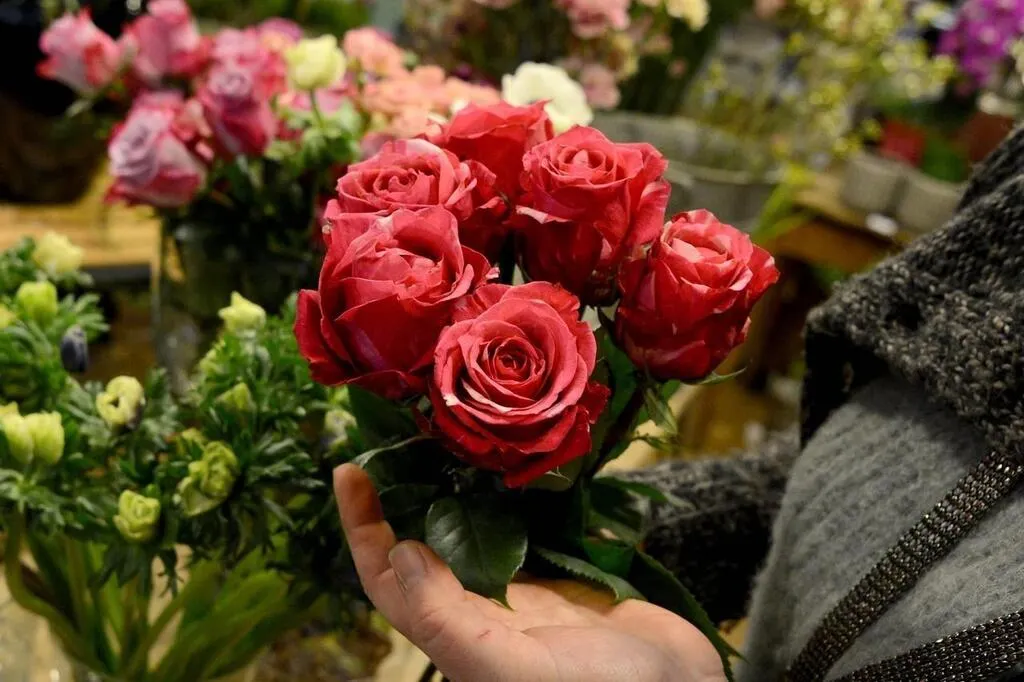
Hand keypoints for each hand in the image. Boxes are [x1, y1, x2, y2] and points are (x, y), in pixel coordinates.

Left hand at [335, 464, 725, 681]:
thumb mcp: (508, 667)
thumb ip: (446, 619)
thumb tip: (401, 549)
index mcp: (458, 636)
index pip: (389, 579)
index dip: (362, 528)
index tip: (349, 470)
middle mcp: (484, 610)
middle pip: (425, 545)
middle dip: (404, 495)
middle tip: (396, 436)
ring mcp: (527, 589)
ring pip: (475, 529)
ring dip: (457, 487)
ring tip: (447, 436)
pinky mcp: (568, 572)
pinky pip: (530, 525)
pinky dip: (516, 493)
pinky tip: (513, 458)